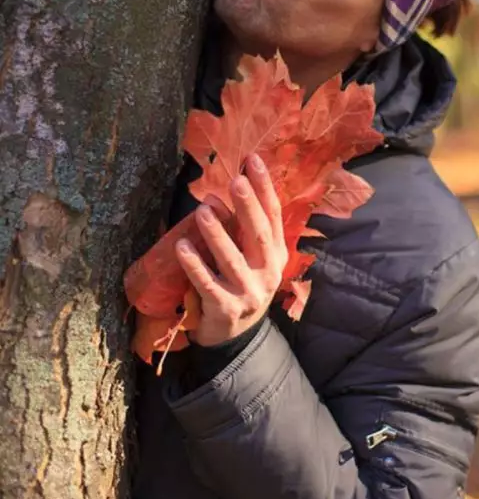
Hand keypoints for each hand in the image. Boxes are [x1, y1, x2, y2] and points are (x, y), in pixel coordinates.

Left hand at [175, 153, 287, 345]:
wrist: (236, 337)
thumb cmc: (241, 285)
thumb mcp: (254, 258)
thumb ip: (246, 228)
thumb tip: (229, 189)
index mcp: (277, 254)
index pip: (274, 216)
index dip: (265, 188)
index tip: (253, 161)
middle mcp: (268, 273)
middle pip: (260, 235)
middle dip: (248, 207)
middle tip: (236, 182)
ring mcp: (249, 293)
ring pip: (232, 260)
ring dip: (218, 234)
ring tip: (204, 209)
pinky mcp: (226, 309)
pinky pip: (207, 284)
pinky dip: (195, 265)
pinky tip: (181, 247)